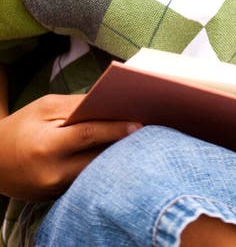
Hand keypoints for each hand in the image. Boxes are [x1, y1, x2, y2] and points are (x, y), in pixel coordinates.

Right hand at [0, 94, 140, 200]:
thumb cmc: (22, 126)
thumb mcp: (45, 107)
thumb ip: (77, 106)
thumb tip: (110, 103)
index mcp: (47, 146)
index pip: (89, 135)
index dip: (115, 129)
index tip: (139, 123)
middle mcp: (53, 173)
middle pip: (98, 159)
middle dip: (122, 145)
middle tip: (148, 130)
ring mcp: (55, 190)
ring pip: (95, 173)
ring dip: (115, 158)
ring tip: (137, 141)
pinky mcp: (57, 198)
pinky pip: (86, 181)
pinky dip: (101, 167)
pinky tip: (116, 154)